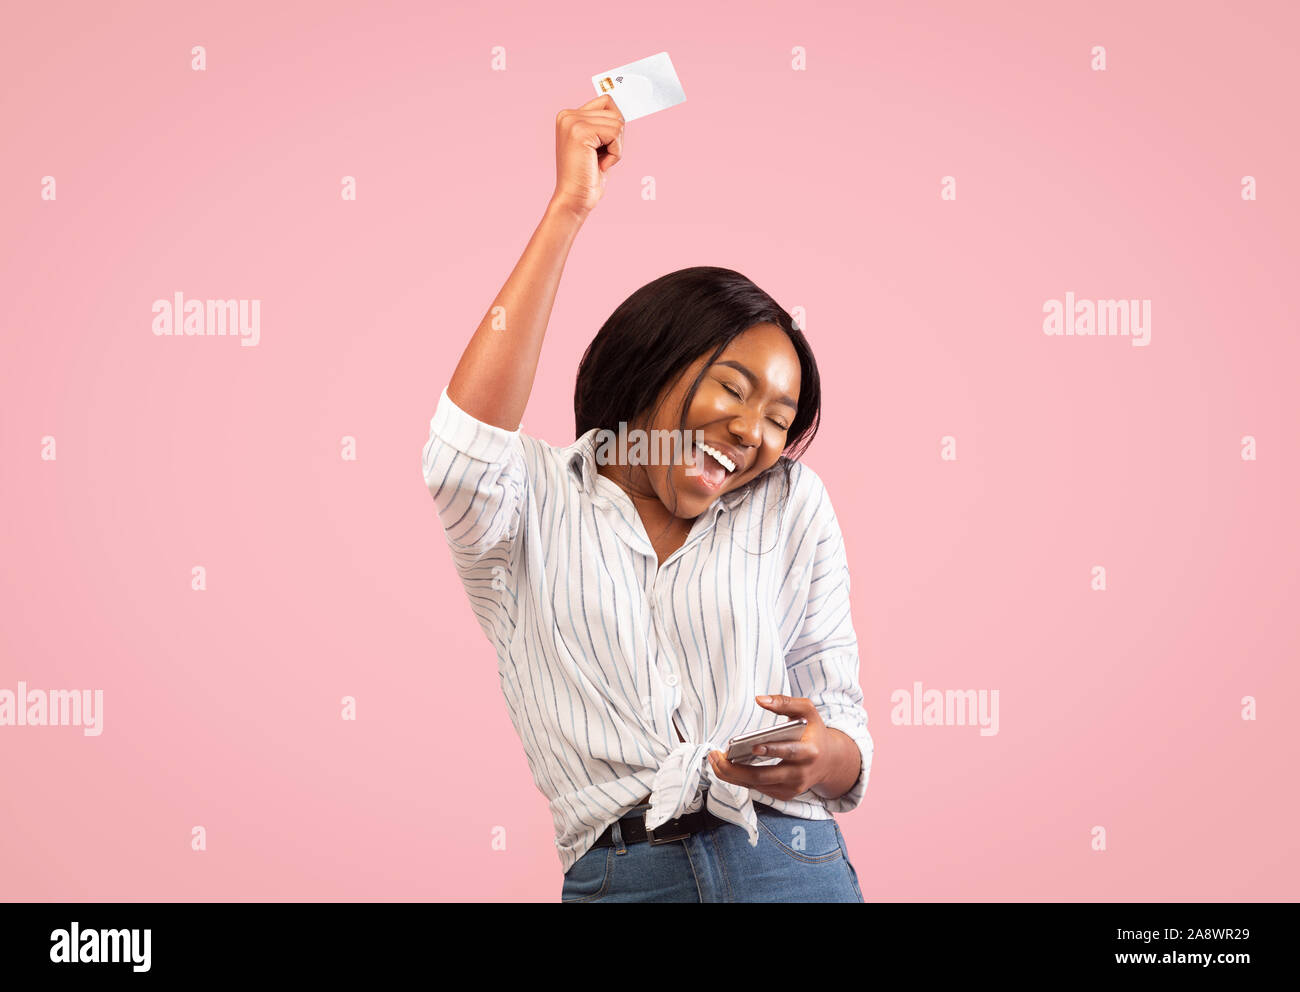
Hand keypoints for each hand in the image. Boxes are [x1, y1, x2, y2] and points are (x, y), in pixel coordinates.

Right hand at [550, 94, 624, 219]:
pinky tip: (600, 165)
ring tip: (599, 162)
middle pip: (614, 111)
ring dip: (615, 147)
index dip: (613, 128)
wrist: (574, 199)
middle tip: (599, 158)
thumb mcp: (596, 145)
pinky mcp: (580, 131)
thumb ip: (603, 124)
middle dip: (615, 138)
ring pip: (617, 122)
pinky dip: (615, 153)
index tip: (600, 149)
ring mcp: (572, 122)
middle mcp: (567, 115)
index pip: (607, 102)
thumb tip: (622, 111)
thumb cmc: (587, 177)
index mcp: (568, 116)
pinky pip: (615, 134)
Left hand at [708, 695, 838, 801]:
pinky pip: (758, 789)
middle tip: (716, 756)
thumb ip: (785, 702)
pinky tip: (726, 767)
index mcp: (810, 751)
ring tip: (714, 760)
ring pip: (757, 786)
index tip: (753, 746)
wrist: (829, 761)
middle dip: (736, 769)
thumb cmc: (814, 731)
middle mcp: (801, 774)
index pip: (790, 753)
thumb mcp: (807, 710)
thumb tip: (759, 699)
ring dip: (732, 775)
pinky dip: (739, 779)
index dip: (772, 751)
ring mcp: (792, 788)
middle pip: (765, 776)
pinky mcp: (784, 795)